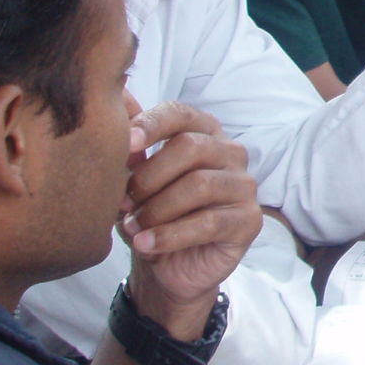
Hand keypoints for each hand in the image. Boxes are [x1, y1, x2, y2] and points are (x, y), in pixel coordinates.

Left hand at [121, 102, 260, 337]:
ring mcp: (243, 186)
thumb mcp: (131, 180)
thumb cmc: (150, 214)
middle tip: (124, 203)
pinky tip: (146, 244)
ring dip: (156, 210)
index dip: (152, 124)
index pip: (180, 114)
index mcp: (202, 132)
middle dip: (149, 177)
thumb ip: (128, 144)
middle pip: (190, 147)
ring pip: (199, 185)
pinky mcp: (249, 221)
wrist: (165, 268)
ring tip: (133, 227)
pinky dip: (170, 235)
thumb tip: (115, 96)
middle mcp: (230, 152)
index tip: (126, 145)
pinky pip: (208, 222)